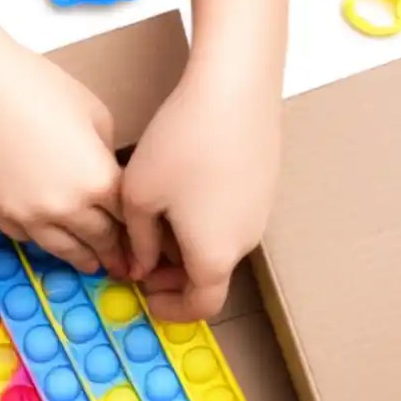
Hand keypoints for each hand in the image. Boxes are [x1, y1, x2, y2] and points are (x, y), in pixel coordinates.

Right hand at [0, 41, 127, 275]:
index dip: (136, 232)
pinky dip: (43, 240)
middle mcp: (67, 208)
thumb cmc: (41, 88)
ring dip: (82, 259)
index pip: (127, 219)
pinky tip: (50, 238)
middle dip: (114, 254)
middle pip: (99, 240)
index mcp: (99, 181)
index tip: (143, 243)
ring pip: (63, 250)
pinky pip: (27, 239)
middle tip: (123, 266)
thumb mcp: (96, 116)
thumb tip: (107, 175)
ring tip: (91, 264)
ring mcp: (29, 216)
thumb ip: (106, 157)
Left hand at [122, 58, 280, 320]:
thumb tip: (140, 264)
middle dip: (173, 275)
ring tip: (154, 216)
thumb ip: (137, 240)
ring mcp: (259, 212)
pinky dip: (204, 220)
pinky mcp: (263, 184)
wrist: (234, 90)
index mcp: (214, 255)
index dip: (172, 310)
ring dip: (186, 245)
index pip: (202, 306)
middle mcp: (244, 241)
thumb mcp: (139, 196)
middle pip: (210, 276)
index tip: (146, 295)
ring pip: (219, 245)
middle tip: (139, 257)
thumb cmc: (182, 145)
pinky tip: (180, 187)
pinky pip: (230, 218)